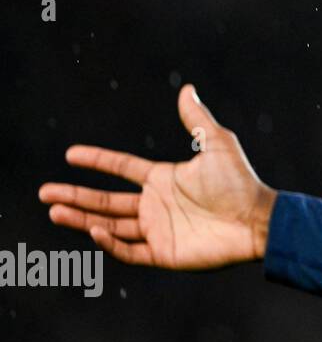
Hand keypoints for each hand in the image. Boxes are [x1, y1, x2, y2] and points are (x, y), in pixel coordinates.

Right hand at [39, 84, 277, 268]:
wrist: (257, 219)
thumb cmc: (240, 182)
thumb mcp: (217, 144)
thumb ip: (197, 119)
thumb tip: (186, 88)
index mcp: (163, 179)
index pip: (121, 169)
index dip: (96, 161)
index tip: (70, 154)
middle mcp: (155, 204)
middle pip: (105, 201)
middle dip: (75, 196)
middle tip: (44, 193)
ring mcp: (157, 230)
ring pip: (109, 226)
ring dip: (81, 219)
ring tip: (54, 210)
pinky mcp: (163, 253)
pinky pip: (129, 250)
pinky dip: (109, 243)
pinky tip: (94, 229)